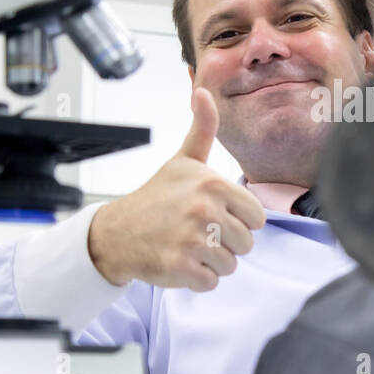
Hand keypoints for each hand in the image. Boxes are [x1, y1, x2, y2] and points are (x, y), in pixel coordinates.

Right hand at [87, 87, 265, 289]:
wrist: (116, 232)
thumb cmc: (155, 197)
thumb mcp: (182, 160)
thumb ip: (203, 129)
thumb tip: (203, 91)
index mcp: (213, 184)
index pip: (257, 217)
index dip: (237, 220)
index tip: (213, 215)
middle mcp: (205, 211)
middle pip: (246, 243)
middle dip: (225, 242)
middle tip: (197, 232)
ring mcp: (193, 240)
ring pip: (231, 264)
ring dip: (212, 261)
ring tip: (187, 245)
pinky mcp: (181, 268)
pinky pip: (211, 282)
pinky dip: (198, 278)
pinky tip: (180, 261)